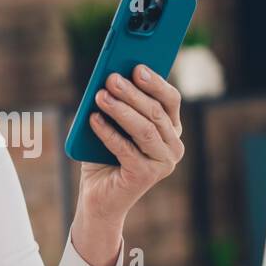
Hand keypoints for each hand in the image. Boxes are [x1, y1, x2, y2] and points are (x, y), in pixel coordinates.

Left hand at [71, 65, 184, 265]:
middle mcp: (173, 146)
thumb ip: (117, 104)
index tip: (137, 67)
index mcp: (170, 129)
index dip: (155, 82)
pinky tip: (93, 119)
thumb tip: (110, 78)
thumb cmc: (105, 156)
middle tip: (111, 78)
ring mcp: (163, 164)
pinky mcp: (145, 176)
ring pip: (144, 129)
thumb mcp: (112, 126)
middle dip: (132, 93)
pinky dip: (107, 132)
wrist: (98, 198)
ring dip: (121, 110)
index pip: (170, 100)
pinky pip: (125, 148)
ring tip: (100, 96)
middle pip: (155, 113)